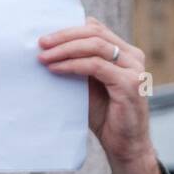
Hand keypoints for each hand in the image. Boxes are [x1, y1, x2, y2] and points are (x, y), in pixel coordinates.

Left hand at [38, 17, 162, 173]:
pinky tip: (55, 69)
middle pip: (95, 33)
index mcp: (124, 53)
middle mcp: (132, 56)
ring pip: (95, 46)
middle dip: (64, 36)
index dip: (69, 29)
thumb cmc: (104, 116)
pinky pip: (95, 66)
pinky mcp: (129, 83)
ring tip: (43, 57)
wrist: (123, 144)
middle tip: (40, 43)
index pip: (96, 30)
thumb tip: (48, 54)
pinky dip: (72, 65)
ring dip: (65, 49)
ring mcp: (133, 68)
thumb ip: (78, 68)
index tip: (45, 36)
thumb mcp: (88, 87)